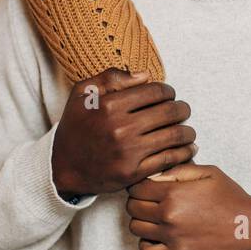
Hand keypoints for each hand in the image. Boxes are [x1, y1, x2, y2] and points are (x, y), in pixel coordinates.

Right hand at [51, 68, 196, 198]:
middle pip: (169, 112)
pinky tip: (188, 148)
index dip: (168, 91)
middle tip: (183, 110)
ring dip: (187, 131)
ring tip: (188, 130)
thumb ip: (112, 77)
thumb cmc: (76, 127)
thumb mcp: (83, 93)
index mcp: (110, 105)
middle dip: (182, 109)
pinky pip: (169, 159)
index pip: (155, 92)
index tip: (170, 95)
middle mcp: (120, 128)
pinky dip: (185, 152)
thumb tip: (145, 76)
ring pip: (174, 136)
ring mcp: (128, 152)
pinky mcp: (133, 173)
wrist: (62, 167)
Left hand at [125, 163, 250, 249]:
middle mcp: (168, 214)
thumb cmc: (230, 197)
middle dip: (138, 203)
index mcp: (173, 191)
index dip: (139, 187)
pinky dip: (147, 245)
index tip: (147, 189)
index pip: (136, 188)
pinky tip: (158, 239)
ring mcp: (171, 236)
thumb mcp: (208, 173)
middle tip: (149, 204)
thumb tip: (157, 174)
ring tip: (154, 221)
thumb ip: (179, 170)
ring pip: (136, 228)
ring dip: (142, 223)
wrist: (248, 226)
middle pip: (133, 208)